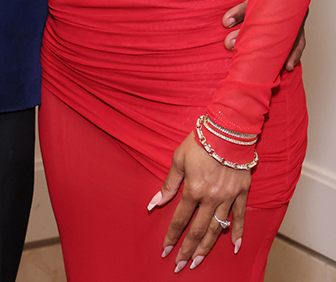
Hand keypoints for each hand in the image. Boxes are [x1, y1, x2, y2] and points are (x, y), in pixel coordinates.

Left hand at [147, 132, 249, 270]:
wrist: (227, 130)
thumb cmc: (200, 142)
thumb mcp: (179, 159)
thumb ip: (168, 184)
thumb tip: (154, 203)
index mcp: (194, 190)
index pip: (180, 219)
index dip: (172, 236)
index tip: (165, 250)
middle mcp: (211, 198)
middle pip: (197, 230)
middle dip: (187, 250)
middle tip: (180, 266)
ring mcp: (228, 197)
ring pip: (217, 229)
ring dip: (207, 247)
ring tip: (198, 261)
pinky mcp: (241, 193)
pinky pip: (240, 217)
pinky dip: (237, 232)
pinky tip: (234, 247)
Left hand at [222, 0, 305, 70]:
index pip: (262, 1)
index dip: (244, 12)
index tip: (225, 21)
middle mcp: (290, 1)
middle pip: (272, 22)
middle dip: (250, 35)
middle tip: (229, 43)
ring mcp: (291, 12)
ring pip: (282, 35)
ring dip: (266, 48)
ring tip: (249, 61)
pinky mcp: (289, 19)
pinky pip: (292, 39)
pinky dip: (288, 53)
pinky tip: (282, 67)